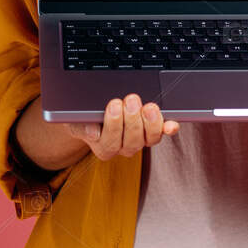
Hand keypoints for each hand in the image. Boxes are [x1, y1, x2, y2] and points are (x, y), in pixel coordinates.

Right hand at [64, 94, 178, 159]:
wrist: (91, 115)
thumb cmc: (84, 117)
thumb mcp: (75, 118)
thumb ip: (81, 125)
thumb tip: (92, 132)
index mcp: (103, 147)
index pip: (110, 142)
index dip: (114, 124)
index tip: (113, 104)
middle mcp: (122, 148)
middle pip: (131, 141)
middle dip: (132, 119)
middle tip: (130, 99)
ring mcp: (139, 141)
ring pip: (148, 140)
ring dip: (151, 123)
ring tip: (148, 106)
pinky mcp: (151, 132)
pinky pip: (162, 134)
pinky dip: (168, 129)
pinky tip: (171, 124)